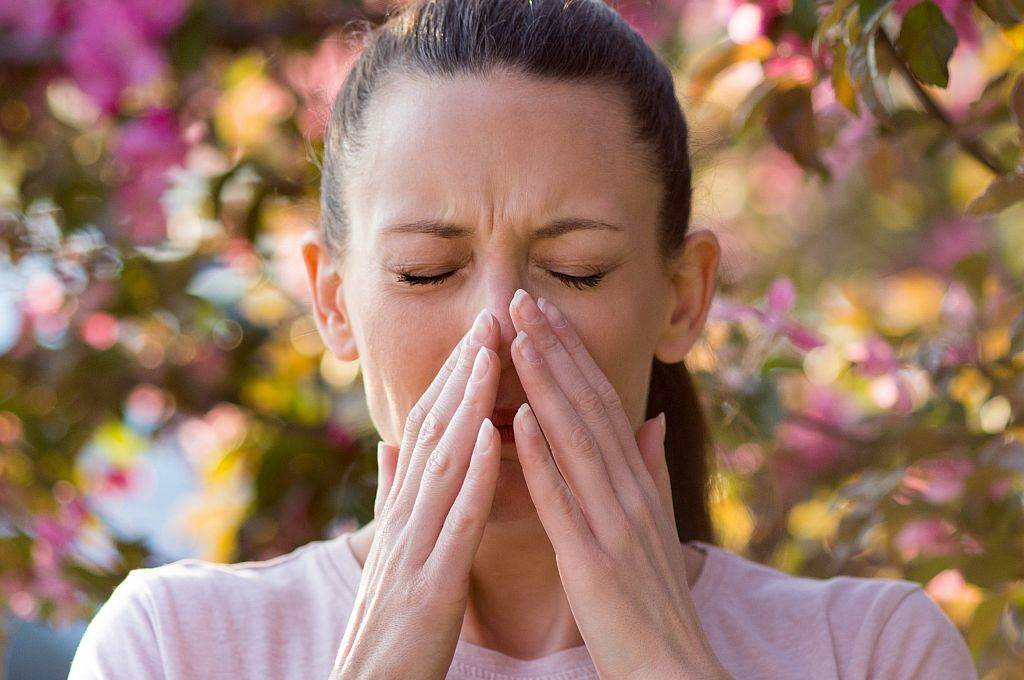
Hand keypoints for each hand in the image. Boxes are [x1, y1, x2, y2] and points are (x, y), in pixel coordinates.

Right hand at [330, 309, 502, 679]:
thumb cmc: (390, 624)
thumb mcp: (390, 552)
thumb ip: (392, 495)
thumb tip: (390, 445)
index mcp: (402, 510)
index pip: (428, 429)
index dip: (452, 378)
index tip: (480, 331)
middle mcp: (403, 518)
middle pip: (432, 431)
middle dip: (461, 371)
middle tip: (489, 314)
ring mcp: (412, 549)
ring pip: (441, 462)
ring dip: (466, 404)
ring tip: (491, 353)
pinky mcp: (429, 586)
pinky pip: (454, 522)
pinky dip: (473, 474)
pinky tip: (492, 435)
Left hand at [507, 288, 730, 679]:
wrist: (674, 672)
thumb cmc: (655, 601)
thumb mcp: (659, 525)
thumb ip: (650, 468)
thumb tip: (648, 417)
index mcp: (639, 483)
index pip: (602, 403)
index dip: (573, 354)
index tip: (544, 311)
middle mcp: (631, 493)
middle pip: (589, 407)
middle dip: (555, 350)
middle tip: (523, 299)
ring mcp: (615, 525)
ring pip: (577, 440)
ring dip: (547, 385)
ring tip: (519, 336)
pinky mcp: (594, 563)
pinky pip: (564, 502)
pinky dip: (542, 458)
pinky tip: (518, 420)